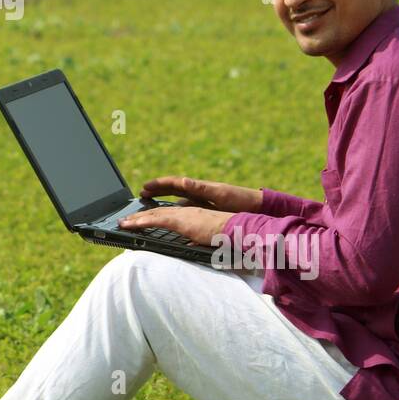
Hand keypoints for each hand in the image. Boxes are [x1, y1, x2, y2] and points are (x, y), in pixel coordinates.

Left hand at [117, 205, 233, 245]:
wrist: (239, 228)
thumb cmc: (228, 235)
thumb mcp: (210, 240)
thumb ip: (198, 241)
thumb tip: (190, 247)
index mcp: (192, 216)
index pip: (168, 216)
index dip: (153, 218)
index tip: (141, 222)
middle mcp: (186, 211)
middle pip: (158, 213)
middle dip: (139, 217)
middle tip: (124, 221)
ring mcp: (183, 214)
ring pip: (153, 214)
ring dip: (136, 219)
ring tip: (122, 223)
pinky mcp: (181, 220)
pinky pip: (157, 219)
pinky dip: (142, 222)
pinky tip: (131, 225)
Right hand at [139, 175, 262, 214]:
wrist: (256, 207)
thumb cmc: (239, 199)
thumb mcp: (220, 193)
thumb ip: (201, 188)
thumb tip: (183, 182)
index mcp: (199, 187)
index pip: (174, 183)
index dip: (159, 184)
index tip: (144, 187)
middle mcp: (199, 192)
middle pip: (173, 189)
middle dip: (157, 190)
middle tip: (142, 193)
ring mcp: (203, 200)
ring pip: (179, 199)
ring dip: (165, 200)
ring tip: (151, 203)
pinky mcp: (208, 209)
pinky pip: (188, 208)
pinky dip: (178, 210)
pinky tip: (172, 217)